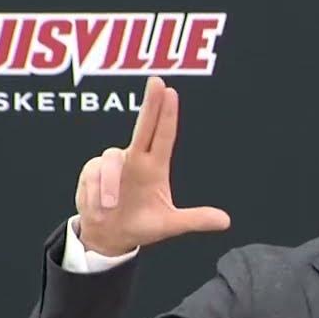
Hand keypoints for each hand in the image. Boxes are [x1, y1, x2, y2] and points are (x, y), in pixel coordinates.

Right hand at [74, 76, 230, 255]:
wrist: (110, 236)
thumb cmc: (141, 225)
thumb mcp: (169, 225)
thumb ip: (195, 220)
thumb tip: (226, 221)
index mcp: (154, 167)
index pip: (163, 136)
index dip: (166, 115)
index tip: (171, 92)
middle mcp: (134, 159)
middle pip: (143, 126)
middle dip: (150, 104)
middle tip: (157, 81)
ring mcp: (111, 164)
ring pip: (109, 160)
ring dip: (108, 184)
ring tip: (109, 207)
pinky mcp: (91, 172)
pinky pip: (92, 176)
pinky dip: (95, 194)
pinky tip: (99, 209)